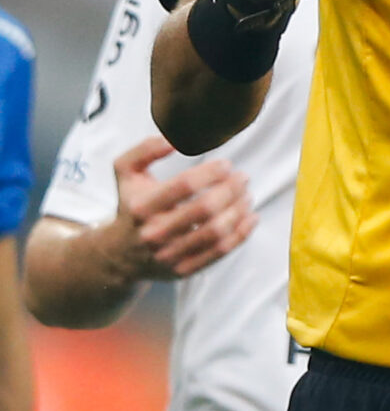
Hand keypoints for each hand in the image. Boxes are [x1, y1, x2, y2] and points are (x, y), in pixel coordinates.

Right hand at [113, 137, 256, 279]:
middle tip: (243, 178)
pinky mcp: (183, 270)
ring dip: (239, 210)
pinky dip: (242, 233)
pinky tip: (251, 217)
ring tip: (247, 195)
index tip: (226, 164)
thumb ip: (145, 150)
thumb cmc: (131, 205)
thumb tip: (173, 140)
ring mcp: (169, 254)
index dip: (211, 172)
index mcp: (141, 207)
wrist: (118, 253)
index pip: (184, 185)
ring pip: (217, 231)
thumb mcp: (126, 173)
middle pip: (205, 208)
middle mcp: (154, 233)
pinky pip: (220, 252)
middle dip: (231, 189)